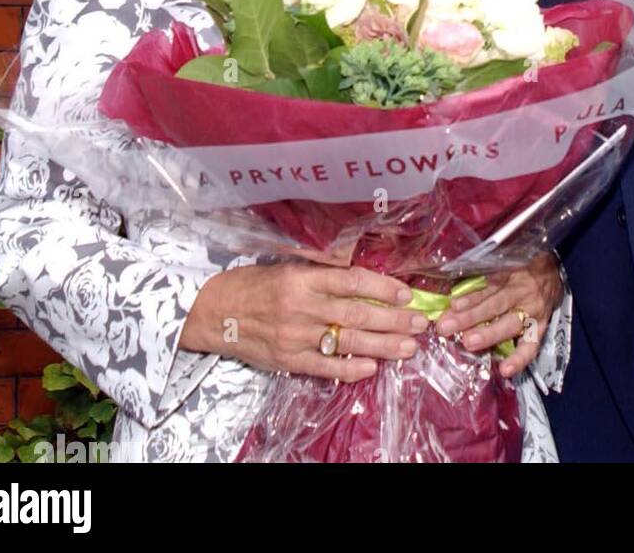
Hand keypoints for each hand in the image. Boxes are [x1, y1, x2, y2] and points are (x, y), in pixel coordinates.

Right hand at [179, 262, 428, 382]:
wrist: (213, 312)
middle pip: (357, 314)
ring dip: (382, 346)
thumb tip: (359, 268)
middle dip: (393, 320)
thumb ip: (321, 268)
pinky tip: (372, 369)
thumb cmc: (253, 283)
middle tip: (420, 324)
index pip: (351, 281)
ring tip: (409, 347)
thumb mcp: (286, 264)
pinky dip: (349, 369)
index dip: (383, 287)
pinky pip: (324, 367)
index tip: (407, 293)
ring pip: (347, 341)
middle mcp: (301, 306)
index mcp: (302, 278)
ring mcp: (295, 335)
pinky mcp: (287, 359)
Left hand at [435, 254, 563, 379]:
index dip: (469, 295)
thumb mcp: (503, 264)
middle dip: (470, 317)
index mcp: (510, 273)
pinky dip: (519, 359)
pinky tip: (505, 370)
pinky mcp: (541, 327)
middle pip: (495, 304)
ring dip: (489, 334)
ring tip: (469, 343)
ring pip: (510, 324)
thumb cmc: (520, 269)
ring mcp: (533, 311)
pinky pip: (531, 346)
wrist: (552, 273)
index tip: (451, 305)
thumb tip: (449, 292)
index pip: (488, 285)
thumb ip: (480, 277)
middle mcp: (522, 291)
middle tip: (447, 327)